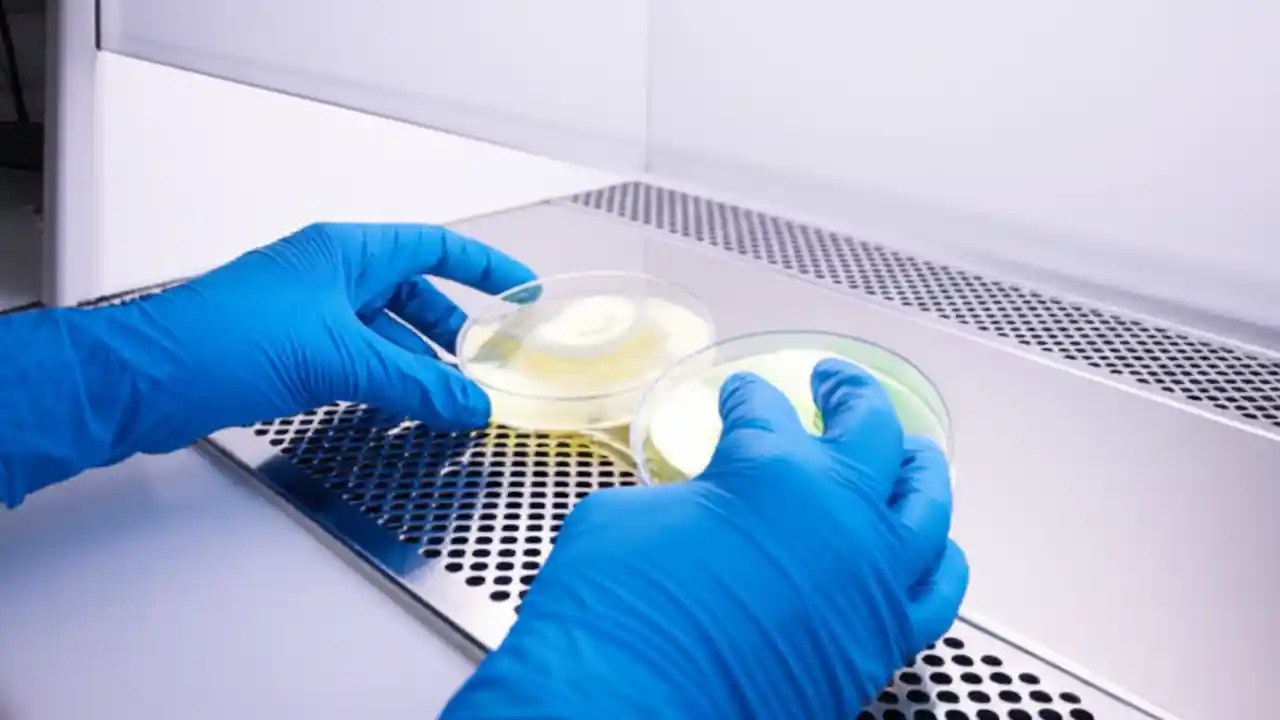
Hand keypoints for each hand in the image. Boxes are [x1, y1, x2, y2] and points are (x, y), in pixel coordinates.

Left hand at [120, 222, 534, 452]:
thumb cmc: (221, 340)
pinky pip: (357, 361)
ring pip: (385, 334)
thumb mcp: (337, 360)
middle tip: (485, 363)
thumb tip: (468, 403)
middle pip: (413, 294)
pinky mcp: (290, 352)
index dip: (483, 265)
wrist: (146, 381)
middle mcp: (329, 277)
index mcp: (344, 253)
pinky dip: (386, 383)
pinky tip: (401, 408)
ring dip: (418, 364)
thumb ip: (412, 384)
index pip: (433, 246)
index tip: (520, 289)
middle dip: (453, 330)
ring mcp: (309, 315)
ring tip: (450, 398)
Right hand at [443, 360, 967, 718]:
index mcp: (771, 468)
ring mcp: (871, 577)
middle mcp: (839, 512)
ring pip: (926, 501)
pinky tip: (934, 547)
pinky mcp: (883, 640)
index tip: (744, 393)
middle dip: (850, 393)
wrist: (635, 710)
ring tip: (910, 449)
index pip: (763, 409)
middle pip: (869, 427)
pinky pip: (938, 590)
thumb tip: (693, 512)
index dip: (748, 395)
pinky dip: (940, 560)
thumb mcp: (625, 520)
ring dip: (916, 466)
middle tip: (835, 381)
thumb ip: (682, 501)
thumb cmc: (619, 615)